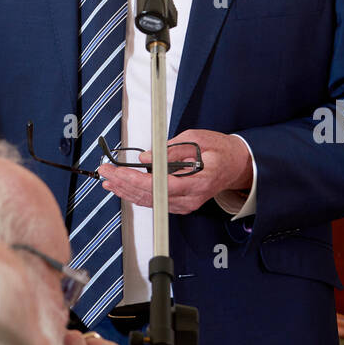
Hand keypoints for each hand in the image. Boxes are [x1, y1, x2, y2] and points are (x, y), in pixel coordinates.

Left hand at [97, 129, 252, 214]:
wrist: (237, 166)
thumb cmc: (221, 151)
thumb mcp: (198, 139)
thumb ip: (171, 150)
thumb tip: (146, 157)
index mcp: (199, 182)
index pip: (163, 186)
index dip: (138, 181)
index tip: (120, 173)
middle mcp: (190, 199)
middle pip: (151, 196)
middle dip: (124, 183)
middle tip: (106, 172)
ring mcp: (185, 205)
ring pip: (149, 201)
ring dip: (126, 190)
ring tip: (108, 180)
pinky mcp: (180, 204)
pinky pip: (154, 201)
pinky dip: (136, 193)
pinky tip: (122, 187)